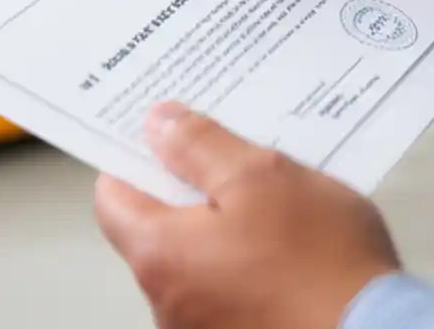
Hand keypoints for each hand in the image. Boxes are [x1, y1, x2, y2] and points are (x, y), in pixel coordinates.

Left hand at [95, 103, 399, 328]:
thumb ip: (199, 147)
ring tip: (277, 199)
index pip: (112, 196)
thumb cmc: (321, 263)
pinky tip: (294, 243)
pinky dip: (251, 261)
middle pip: (156, 228)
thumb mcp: (261, 177)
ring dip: (226, 225)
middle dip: (190, 187)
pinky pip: (231, 286)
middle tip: (234, 156)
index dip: (136, 158)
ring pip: (198, 258)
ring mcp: (202, 327)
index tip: (165, 134)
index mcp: (159, 254)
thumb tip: (158, 124)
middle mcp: (167, 301)